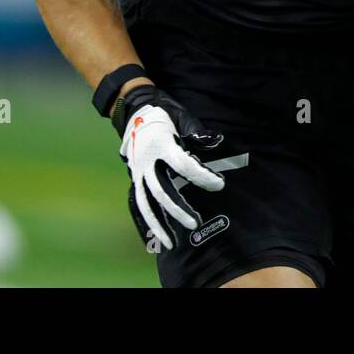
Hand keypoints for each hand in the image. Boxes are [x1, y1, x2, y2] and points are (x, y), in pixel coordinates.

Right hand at [115, 85, 225, 249]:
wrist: (134, 110)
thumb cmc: (164, 113)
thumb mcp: (181, 115)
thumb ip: (197, 130)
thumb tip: (216, 141)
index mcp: (161, 143)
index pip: (183, 164)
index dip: (202, 176)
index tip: (219, 185)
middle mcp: (146, 161)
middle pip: (161, 190)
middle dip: (178, 209)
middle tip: (194, 223)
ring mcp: (137, 171)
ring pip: (145, 202)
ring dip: (157, 224)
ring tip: (171, 243)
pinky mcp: (134, 179)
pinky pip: (137, 203)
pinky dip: (144, 222)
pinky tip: (154, 238)